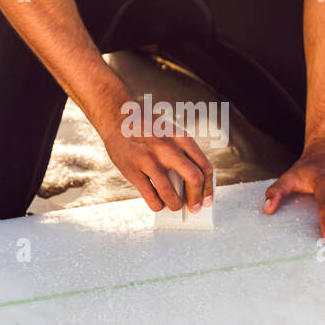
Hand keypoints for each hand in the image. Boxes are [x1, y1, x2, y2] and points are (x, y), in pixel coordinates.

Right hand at [99, 112, 213, 212]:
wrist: (116, 117)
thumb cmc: (146, 127)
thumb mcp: (170, 131)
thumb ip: (183, 152)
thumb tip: (194, 182)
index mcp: (181, 138)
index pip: (205, 166)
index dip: (209, 187)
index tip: (207, 199)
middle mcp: (168, 148)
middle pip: (194, 179)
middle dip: (196, 199)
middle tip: (194, 208)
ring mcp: (149, 159)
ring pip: (171, 193)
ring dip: (175, 205)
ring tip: (174, 206)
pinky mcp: (132, 170)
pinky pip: (150, 196)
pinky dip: (157, 205)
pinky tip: (157, 203)